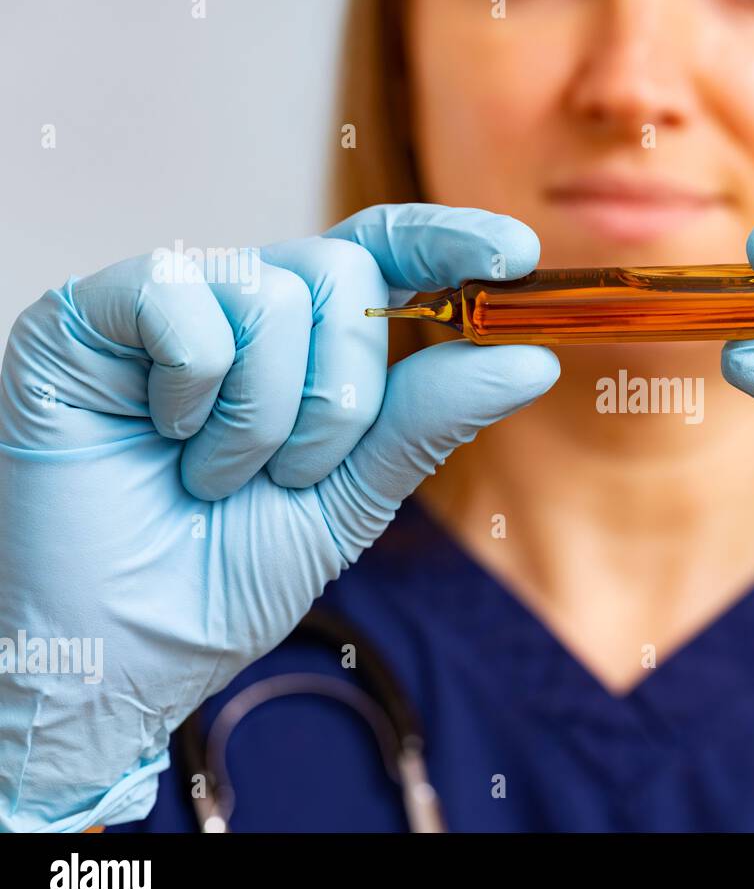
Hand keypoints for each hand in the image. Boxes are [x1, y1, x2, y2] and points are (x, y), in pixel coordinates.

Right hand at [0, 204, 558, 830]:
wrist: (123, 649)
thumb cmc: (225, 575)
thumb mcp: (353, 496)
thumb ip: (429, 418)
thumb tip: (532, 361)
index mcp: (304, 344)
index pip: (383, 254)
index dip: (449, 239)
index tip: (518, 255)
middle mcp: (238, 309)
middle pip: (342, 277)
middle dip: (340, 398)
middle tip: (286, 476)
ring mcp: (165, 307)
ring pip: (272, 291)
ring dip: (265, 416)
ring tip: (215, 477)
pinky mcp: (86, 317)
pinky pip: (183, 298)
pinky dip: (195, 387)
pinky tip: (162, 435)